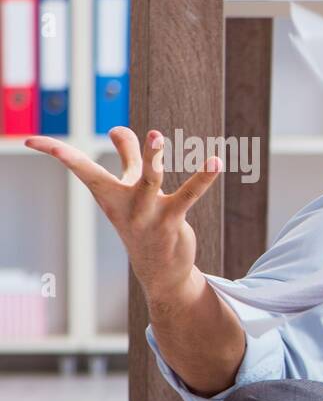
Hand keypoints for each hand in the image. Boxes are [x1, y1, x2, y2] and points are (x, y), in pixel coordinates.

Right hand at [25, 127, 221, 302]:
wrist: (160, 271)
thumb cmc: (142, 221)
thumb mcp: (132, 188)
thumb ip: (128, 156)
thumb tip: (117, 128)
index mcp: (107, 194)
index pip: (77, 168)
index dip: (53, 151)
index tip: (29, 138)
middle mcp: (122, 203)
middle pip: (106, 176)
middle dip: (105, 154)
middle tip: (114, 129)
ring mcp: (145, 213)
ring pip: (149, 181)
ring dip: (152, 158)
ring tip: (157, 135)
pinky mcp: (171, 220)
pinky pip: (188, 195)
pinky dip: (203, 177)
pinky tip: (215, 161)